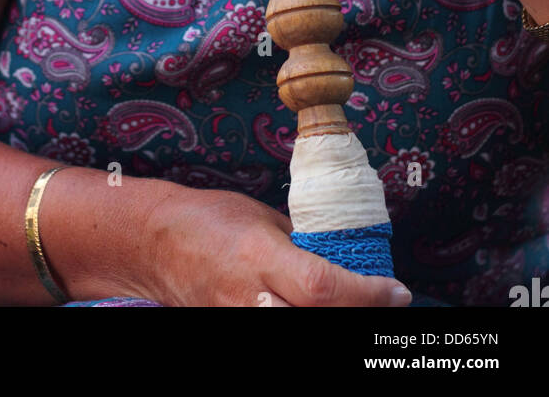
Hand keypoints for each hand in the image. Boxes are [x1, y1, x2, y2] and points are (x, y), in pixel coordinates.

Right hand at [143, 185, 412, 307]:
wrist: (154, 243)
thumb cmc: (209, 218)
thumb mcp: (262, 217)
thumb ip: (303, 243)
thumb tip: (345, 259)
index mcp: (259, 256)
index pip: (323, 289)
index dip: (368, 295)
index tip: (397, 290)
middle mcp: (250, 298)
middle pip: (319, 321)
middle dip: (358, 314)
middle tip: (382, 301)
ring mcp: (238, 321)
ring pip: (301, 332)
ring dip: (331, 319)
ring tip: (351, 304)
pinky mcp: (233, 333)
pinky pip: (280, 332)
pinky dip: (304, 319)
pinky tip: (315, 310)